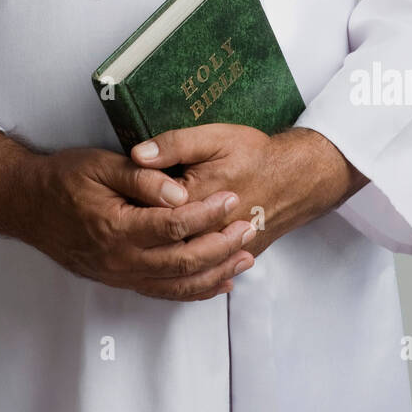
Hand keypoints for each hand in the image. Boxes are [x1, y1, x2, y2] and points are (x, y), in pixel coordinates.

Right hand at [22, 146, 258, 300]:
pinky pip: (163, 292)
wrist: (28, 205)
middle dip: (221, 246)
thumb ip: (143, 179)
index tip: (231, 198)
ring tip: (245, 257)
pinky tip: (218, 282)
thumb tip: (181, 193)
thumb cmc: (64, 178)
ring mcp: (119, 275)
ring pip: (177, 284)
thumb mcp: (101, 165)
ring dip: (215, 273)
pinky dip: (194, 290)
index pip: (173, 226)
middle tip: (248, 227)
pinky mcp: (119, 280)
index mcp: (116, 227)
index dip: (207, 214)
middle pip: (182, 262)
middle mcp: (119, 260)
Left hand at [131, 125, 368, 258]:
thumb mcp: (213, 137)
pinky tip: (168, 267)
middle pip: (160, 241)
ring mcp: (219, 250)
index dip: (130, 206)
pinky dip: (183, 273)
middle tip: (122, 227)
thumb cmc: (254, 154)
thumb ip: (174, 145)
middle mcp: (206, 231)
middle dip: (139, 236)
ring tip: (138, 248)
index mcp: (195, 199)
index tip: (115, 199)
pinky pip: (203, 274)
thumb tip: (137, 155)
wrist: (297, 178)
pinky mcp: (230, 258)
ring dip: (157, 258)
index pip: (149, 210)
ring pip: (180, 263)